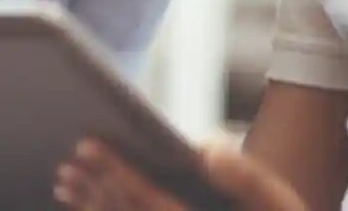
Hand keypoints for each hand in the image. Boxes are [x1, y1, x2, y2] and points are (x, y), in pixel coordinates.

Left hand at [54, 140, 307, 210]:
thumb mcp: (281, 205)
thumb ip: (250, 179)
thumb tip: (206, 147)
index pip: (148, 199)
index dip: (115, 169)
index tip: (87, 143)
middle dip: (94, 185)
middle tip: (69, 158)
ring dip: (90, 206)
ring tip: (66, 181)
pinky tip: (87, 205)